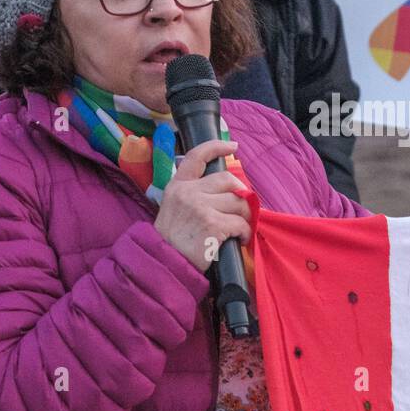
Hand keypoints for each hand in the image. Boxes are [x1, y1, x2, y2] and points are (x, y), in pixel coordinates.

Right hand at [154, 139, 251, 272]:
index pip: (197, 156)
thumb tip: (226, 188)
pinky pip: (241, 223)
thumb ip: (193, 194)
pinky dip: (245, 233)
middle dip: (241, 194)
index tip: (232, 146)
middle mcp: (189, 192)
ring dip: (245, 216)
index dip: (216, 146)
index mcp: (178, 186)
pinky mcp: (213, 224)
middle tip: (242, 210)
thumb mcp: (173, 209)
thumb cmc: (172, 241)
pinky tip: (239, 240)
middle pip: (228, 180)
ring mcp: (201, 207)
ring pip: (238, 202)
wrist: (164, 264)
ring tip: (240, 229)